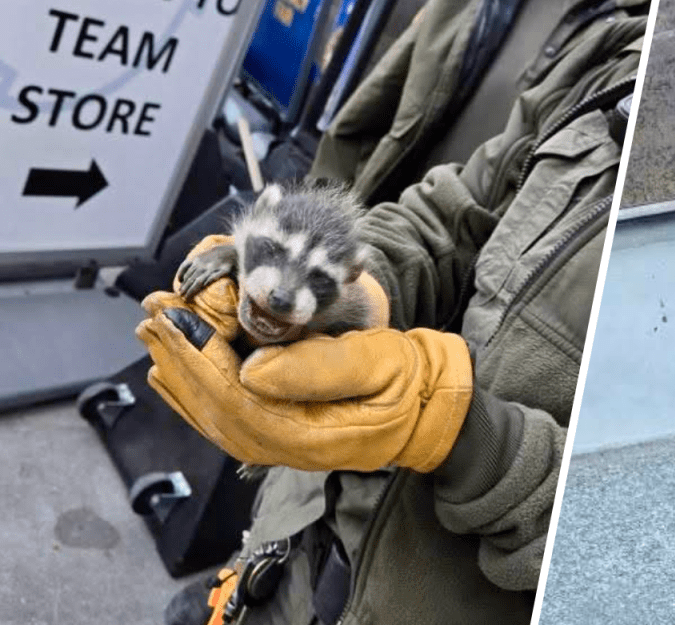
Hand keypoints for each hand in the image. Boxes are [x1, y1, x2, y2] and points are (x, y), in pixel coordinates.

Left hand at [136, 304, 473, 471]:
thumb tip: (251, 368)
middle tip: (152, 316)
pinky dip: (195, 390)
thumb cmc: (411, 383)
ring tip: (155, 334)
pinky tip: (177, 369)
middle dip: (178, 357)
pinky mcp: (279, 432)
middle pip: (212, 405)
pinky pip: (224, 416)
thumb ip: (318, 368)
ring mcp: (279, 444)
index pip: (233, 395)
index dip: (197, 354)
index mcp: (306, 434)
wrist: (433, 410)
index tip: (174, 317)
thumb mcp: (377, 364)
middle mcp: (284, 447)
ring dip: (180, 372)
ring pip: (212, 413)